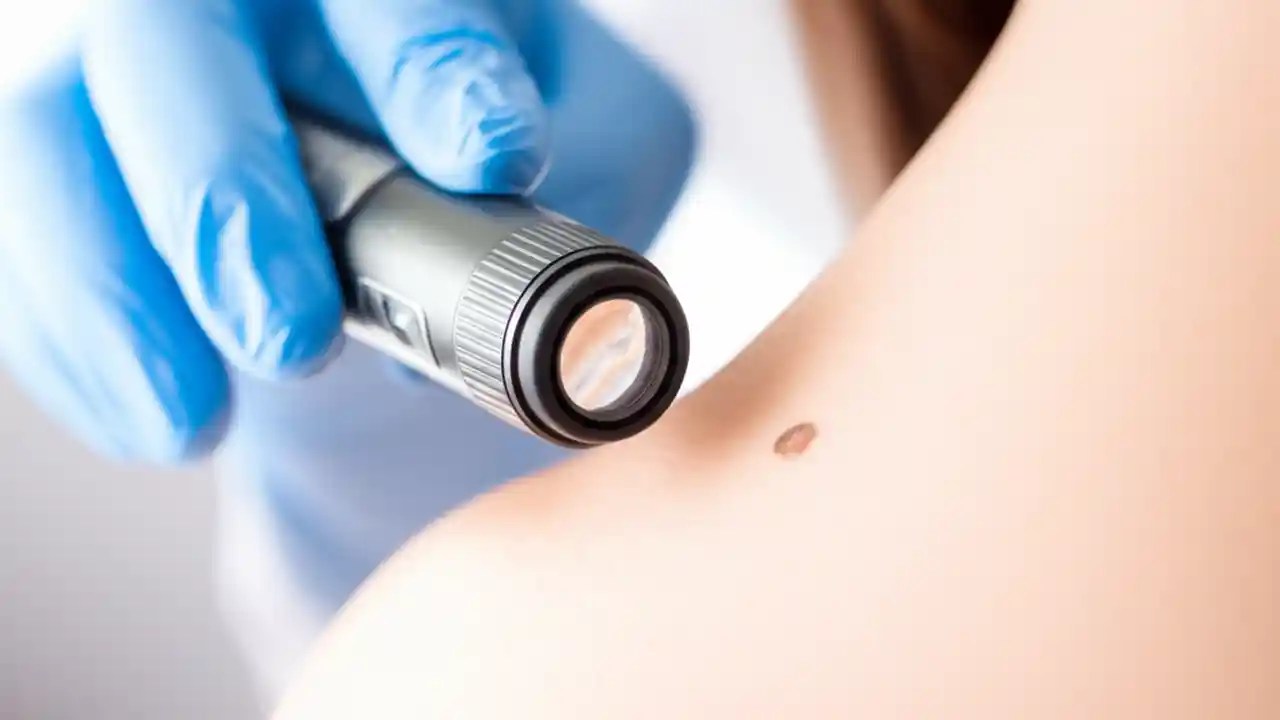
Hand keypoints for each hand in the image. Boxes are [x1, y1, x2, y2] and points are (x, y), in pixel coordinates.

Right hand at [0, 0, 694, 462]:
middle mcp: (237, 12)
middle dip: (223, 190)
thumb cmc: (497, 159)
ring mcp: (132, 88)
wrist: (399, 212)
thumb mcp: (601, 141)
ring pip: (57, 142)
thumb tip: (530, 275)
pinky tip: (160, 421)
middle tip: (291, 333)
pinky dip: (82, 345)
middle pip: (175, 43)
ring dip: (115, 291)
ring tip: (195, 419)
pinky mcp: (73, 175)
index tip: (488, 155)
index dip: (433, 61)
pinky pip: (30, 242)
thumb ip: (597, 168)